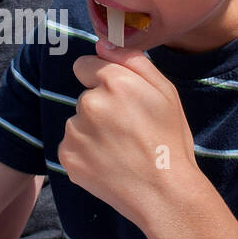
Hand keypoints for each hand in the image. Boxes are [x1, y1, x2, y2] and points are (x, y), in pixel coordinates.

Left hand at [59, 39, 198, 227]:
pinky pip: (71, 146)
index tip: (118, 98)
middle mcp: (90, 102)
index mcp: (115, 82)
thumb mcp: (166, 92)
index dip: (102, 81)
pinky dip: (85, 154)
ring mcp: (76, 131)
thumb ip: (132, 61)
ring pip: (78, 123)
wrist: (164, 194)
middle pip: (85, 97)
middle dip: (101, 109)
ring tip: (120, 151)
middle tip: (128, 132)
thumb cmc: (169, 141)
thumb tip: (102, 44)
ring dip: (92, 132)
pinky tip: (109, 165)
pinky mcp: (67, 156)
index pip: (84, 65)